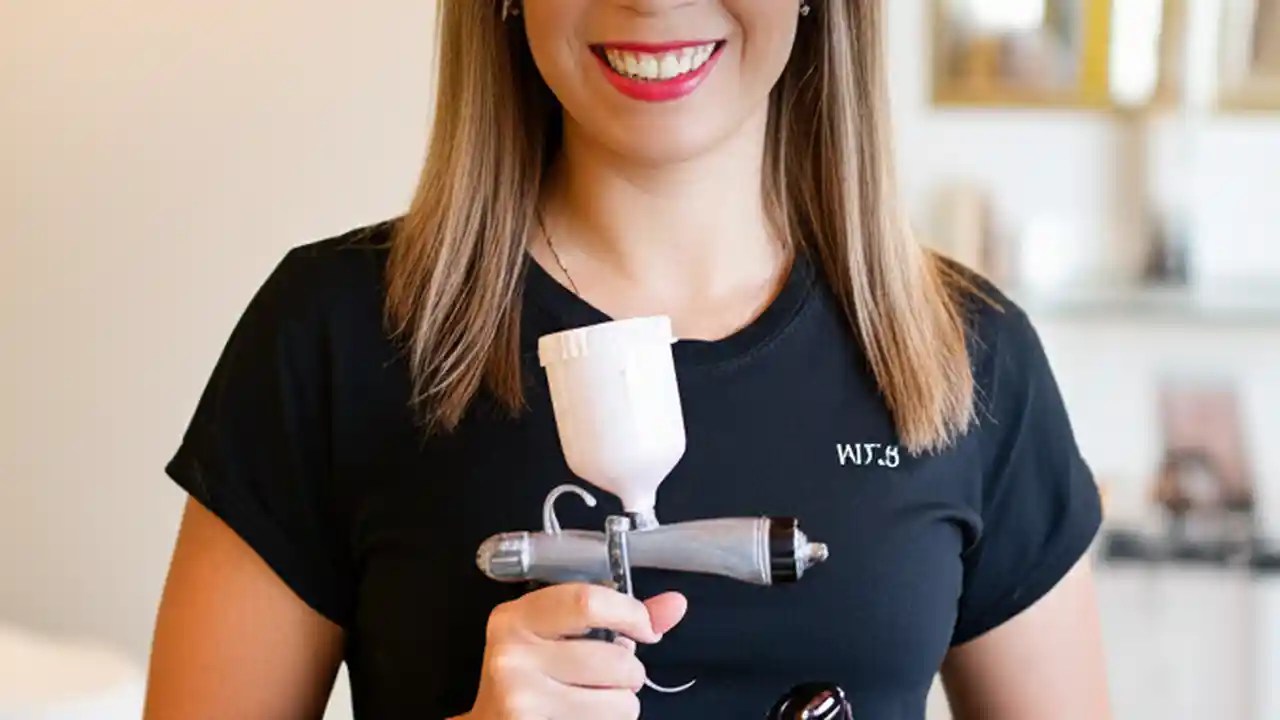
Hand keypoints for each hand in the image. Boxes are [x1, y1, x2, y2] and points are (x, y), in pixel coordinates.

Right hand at [459, 583, 687, 719]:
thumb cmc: (529, 679)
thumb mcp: (557, 638)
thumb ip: (617, 617)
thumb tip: (676, 605)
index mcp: (515, 620)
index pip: (587, 602)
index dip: (631, 614)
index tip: (645, 629)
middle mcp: (512, 658)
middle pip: (616, 661)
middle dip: (629, 672)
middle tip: (606, 678)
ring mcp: (522, 702)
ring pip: (622, 703)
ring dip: (620, 705)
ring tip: (591, 701)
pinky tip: (579, 717)